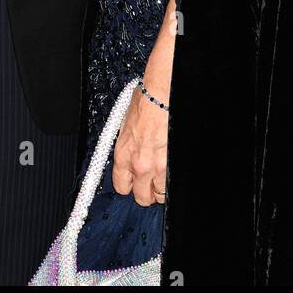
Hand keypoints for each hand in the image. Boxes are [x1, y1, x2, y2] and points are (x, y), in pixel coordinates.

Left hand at [111, 84, 168, 205]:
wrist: (159, 95)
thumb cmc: (144, 103)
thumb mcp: (125, 125)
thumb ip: (127, 145)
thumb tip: (130, 150)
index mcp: (122, 155)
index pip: (121, 187)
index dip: (129, 186)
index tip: (133, 182)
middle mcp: (138, 165)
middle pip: (141, 197)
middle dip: (146, 191)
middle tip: (150, 182)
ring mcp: (157, 167)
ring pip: (159, 195)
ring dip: (160, 188)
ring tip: (162, 177)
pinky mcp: (171, 164)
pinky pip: (171, 184)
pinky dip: (170, 180)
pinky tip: (169, 170)